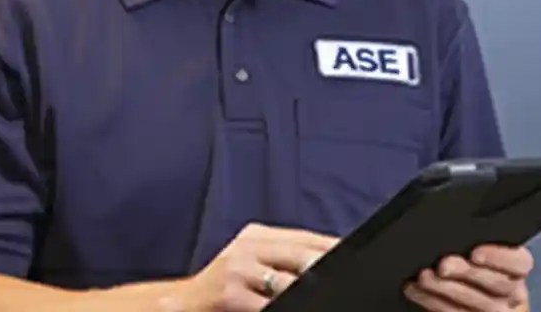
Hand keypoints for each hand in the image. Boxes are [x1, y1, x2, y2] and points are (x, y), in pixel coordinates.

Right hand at [172, 222, 338, 311]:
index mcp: (255, 235)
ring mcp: (237, 269)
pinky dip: (286, 307)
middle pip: (300, 254)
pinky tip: (298, 307)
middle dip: (326, 266)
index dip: (332, 247)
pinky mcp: (229, 294)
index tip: (355, 256)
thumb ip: (281, 259)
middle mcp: (246, 246)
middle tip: (351, 279)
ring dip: (310, 291)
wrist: (184, 303)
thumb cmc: (225, 288)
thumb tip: (321, 262)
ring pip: (288, 282)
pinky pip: (268, 305)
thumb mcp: (249, 263)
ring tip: (328, 296)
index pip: (304, 237)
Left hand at [403, 245, 532, 310]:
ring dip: (445, 290)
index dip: (499, 257)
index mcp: (516, 270)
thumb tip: (448, 226)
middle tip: (443, 265)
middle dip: (468, 273)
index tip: (475, 253)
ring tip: (424, 277)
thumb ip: (470, 240)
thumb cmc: (469, 264)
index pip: (520, 262)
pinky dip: (432, 302)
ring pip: (477, 304)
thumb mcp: (477, 249)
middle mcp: (512, 293)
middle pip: (498, 285)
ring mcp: (496, 311)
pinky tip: (416, 290)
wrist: (467, 295)